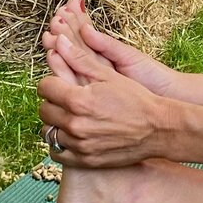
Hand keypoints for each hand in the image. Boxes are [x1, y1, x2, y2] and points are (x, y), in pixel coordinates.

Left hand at [37, 33, 173, 166]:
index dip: (51, 83)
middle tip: (66, 100)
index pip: (45, 87)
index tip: (60, 84)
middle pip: (44, 110)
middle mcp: (75, 124)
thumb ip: (79, 59)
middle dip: (52, 102)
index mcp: (79, 100)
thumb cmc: (136, 99)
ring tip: (71, 117)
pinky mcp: (85, 161)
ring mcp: (79, 145)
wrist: (158, 128)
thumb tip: (59, 42)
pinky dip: (59, 145)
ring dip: (56, 123)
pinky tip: (72, 136)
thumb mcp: (109, 75)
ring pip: (48, 132)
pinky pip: (56, 153)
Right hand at [43, 0, 181, 96]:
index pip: (84, 38)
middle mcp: (96, 70)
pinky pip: (77, 78)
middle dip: (63, 33)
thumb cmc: (153, 76)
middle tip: (54, 19)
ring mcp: (94, 83)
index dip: (73, 23)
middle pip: (74, 49)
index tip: (63, 8)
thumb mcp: (129, 55)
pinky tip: (54, 53)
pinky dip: (65, 65)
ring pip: (72, 62)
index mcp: (104, 58)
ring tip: (50, 32)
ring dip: (60, 46)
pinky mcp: (95, 94)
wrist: (167, 97)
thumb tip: (85, 28)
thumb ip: (107, 44)